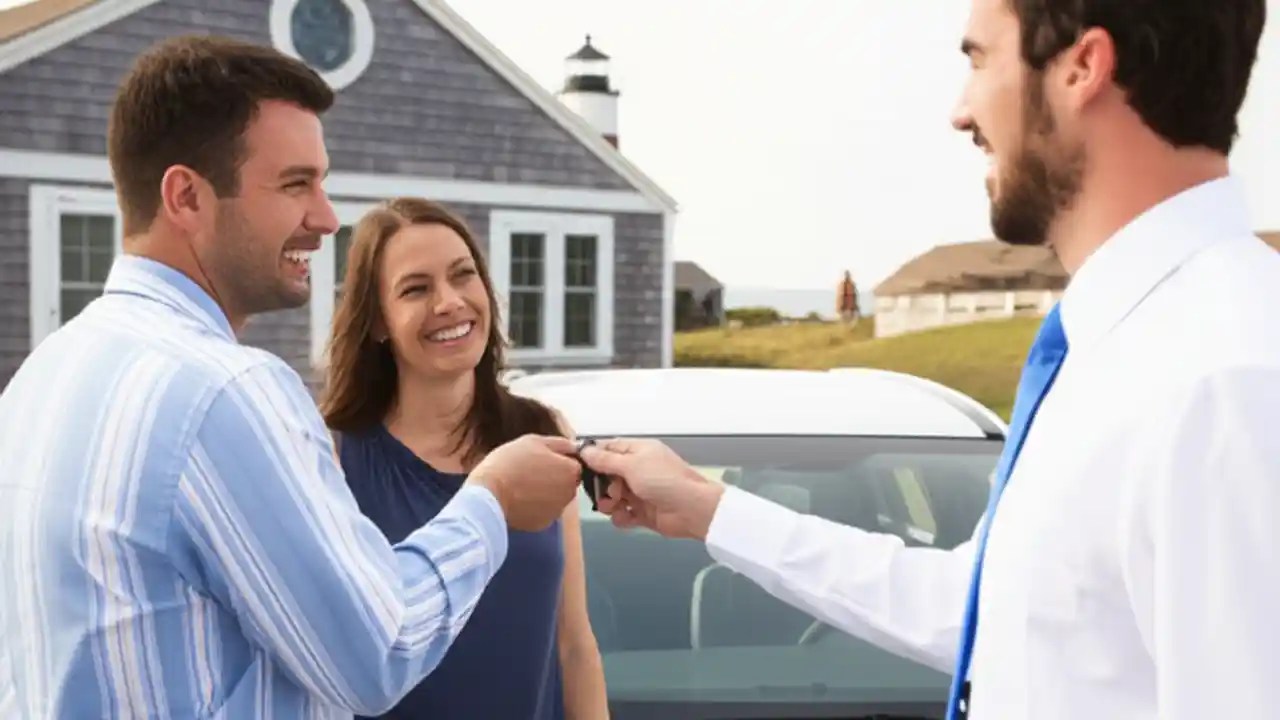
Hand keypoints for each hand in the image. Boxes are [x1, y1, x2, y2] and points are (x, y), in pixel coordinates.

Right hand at [466, 435, 581, 531]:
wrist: (488, 495)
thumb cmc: (509, 464)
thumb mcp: (534, 441)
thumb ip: (559, 444)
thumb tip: (573, 447)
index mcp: (570, 471)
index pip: (573, 464)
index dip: (557, 460)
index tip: (540, 460)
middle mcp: (569, 494)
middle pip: (566, 482)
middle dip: (553, 478)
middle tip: (529, 472)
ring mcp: (556, 511)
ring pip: (554, 498)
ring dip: (544, 492)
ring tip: (521, 486)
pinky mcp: (542, 524)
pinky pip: (542, 512)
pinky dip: (534, 507)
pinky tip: (518, 500)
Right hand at [579, 438, 723, 539]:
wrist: (691, 509)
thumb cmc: (663, 480)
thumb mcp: (632, 465)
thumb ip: (606, 460)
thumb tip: (585, 450)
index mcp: (638, 451)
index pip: (609, 449)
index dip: (593, 456)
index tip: (578, 465)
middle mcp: (638, 470)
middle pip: (607, 474)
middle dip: (602, 484)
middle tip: (606, 491)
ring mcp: (640, 492)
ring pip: (612, 496)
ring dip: (609, 502)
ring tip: (615, 506)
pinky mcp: (643, 512)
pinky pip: (623, 514)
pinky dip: (621, 517)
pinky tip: (627, 517)